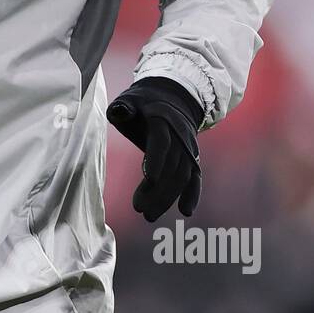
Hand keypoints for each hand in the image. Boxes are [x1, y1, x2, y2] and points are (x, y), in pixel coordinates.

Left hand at [106, 76, 203, 222]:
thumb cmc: (142, 102)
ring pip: (181, 175)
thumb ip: (123, 108)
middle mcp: (179, 134)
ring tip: (148, 216)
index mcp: (162, 118)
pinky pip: (194, 177)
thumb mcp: (129, 100)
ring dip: (167, 197)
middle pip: (171, 164)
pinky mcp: (191, 157)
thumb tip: (119, 112)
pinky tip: (185, 212)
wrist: (172, 96)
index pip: (161, 140)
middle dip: (157, 189)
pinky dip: (192, 193)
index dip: (156, 159)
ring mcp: (187, 147)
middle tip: (139, 209)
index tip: (149, 178)